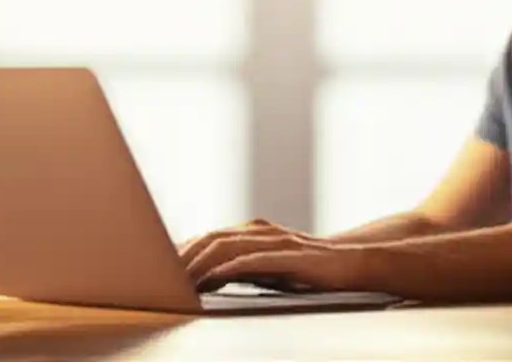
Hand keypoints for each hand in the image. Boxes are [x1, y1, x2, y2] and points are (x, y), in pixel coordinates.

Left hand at [179, 219, 376, 292]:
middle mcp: (261, 231)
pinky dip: (227, 269)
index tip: (159, 266)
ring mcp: (275, 240)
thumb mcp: (269, 266)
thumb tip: (204, 277)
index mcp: (254, 232)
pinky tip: (211, 278)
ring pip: (226, 246)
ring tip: (179, 280)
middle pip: (212, 238)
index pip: (209, 237)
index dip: (183, 250)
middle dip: (183, 256)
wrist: (352, 263)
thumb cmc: (308, 269)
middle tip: (160, 274)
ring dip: (199, 263)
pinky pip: (252, 260)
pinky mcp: (288, 254)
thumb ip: (241, 266)